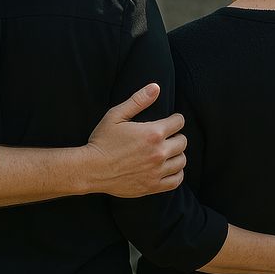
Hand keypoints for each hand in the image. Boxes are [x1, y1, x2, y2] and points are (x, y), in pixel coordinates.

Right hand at [82, 83, 186, 197]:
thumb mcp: (116, 115)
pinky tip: (169, 168)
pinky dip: (176, 173)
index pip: (179, 122)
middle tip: (166, 137)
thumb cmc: (102, 141)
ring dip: (176, 154)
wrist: (91, 169)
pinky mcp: (153, 186)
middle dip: (176, 136)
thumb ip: (138, 100)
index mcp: (152, 133)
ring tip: (167, 151)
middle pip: (183, 141)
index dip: (175, 119)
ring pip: (181, 160)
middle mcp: (159, 152)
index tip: (170, 121)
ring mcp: (157, 171)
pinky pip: (177, 180)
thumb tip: (155, 87)